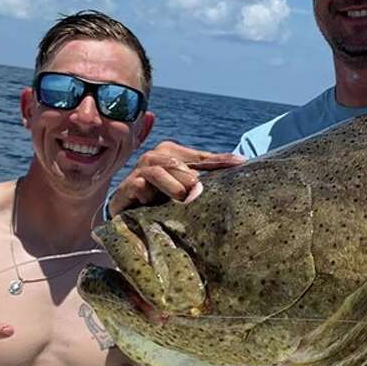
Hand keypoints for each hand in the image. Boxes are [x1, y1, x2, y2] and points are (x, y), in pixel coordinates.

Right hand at [108, 142, 244, 213]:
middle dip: (190, 174)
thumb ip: (204, 182)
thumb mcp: (184, 189)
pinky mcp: (126, 188)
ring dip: (172, 184)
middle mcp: (155, 158)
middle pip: (177, 161)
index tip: (241, 163)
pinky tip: (153, 202)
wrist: (125, 212)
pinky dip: (146, 192)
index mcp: (172, 153)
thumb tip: (238, 170)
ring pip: (158, 170)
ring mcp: (139, 172)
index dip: (220, 160)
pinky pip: (138, 186)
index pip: (201, 157)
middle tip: (199, 188)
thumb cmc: (159, 198)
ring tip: (182, 196)